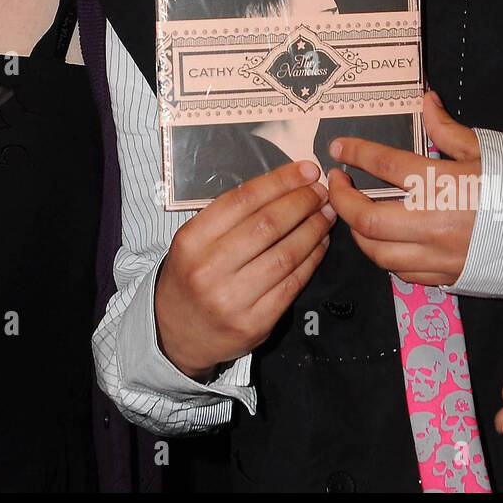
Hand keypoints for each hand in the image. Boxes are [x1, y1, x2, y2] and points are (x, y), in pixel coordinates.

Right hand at [155, 160, 334, 379]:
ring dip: (313, 229)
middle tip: (321, 191)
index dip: (280, 181)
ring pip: (285, 254)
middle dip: (302, 202)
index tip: (306, 170)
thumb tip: (282, 187)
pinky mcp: (255, 323)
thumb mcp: (193, 241)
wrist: (176, 333)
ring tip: (327, 214)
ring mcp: (232, 299)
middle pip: (268, 225)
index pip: (243, 199)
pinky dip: (312, 260)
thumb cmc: (189, 276)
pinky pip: (292, 284)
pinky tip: (321, 244)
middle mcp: (209, 268)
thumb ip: (229, 217)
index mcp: (192, 240)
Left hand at [326, 90, 479, 285]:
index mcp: (442, 184)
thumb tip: (426, 100)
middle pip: (366, 219)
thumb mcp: (487, 148)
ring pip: (379, 253)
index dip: (355, 152)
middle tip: (337, 183)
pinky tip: (387, 241)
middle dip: (341, 200)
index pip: (383, 164)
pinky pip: (404, 274)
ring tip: (357, 213)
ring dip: (360, 233)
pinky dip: (387, 257)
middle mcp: (434, 224)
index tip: (339, 148)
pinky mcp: (452, 278)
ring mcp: (442, 256)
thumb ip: (447, 129)